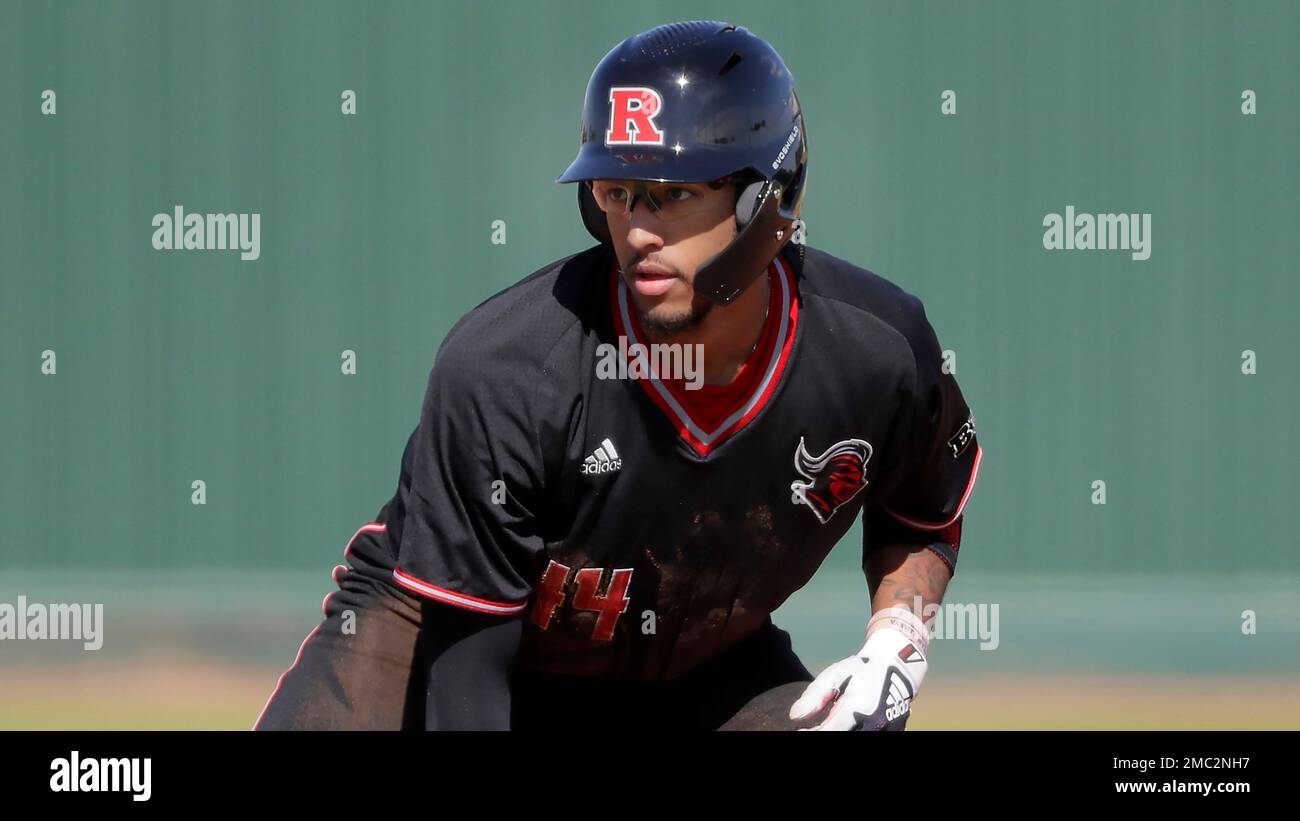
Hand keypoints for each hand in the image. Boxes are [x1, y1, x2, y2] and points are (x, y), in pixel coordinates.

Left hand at [789, 608, 928, 730]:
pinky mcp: (893, 732)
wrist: (899, 668)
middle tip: (814, 726)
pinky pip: (867, 733)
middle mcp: (873, 724)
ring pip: (854, 735)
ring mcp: (885, 730)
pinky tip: (849, 721)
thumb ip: (816, 695)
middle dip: (825, 732)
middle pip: (842, 736)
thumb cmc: (862, 669)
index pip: (829, 732)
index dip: (812, 734)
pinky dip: (855, 728)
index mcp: (857, 708)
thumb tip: (794, 716)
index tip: (799, 730)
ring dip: (841, 729)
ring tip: (834, 717)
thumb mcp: (836, 674)